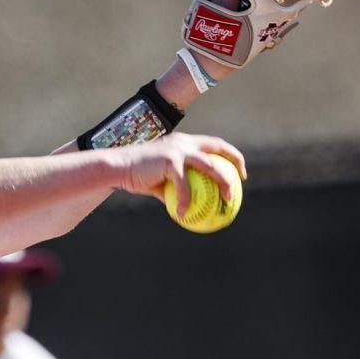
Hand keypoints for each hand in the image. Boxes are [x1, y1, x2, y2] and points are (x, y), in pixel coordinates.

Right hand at [111, 133, 246, 217]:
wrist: (118, 168)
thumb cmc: (137, 176)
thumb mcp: (160, 182)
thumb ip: (175, 189)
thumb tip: (188, 207)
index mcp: (183, 143)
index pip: (213, 144)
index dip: (229, 155)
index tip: (238, 171)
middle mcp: (184, 142)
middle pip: (218, 147)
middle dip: (235, 161)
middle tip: (242, 181)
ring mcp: (178, 150)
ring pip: (210, 165)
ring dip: (223, 182)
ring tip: (228, 199)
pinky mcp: (170, 161)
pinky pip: (184, 186)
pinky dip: (187, 201)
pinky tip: (187, 216)